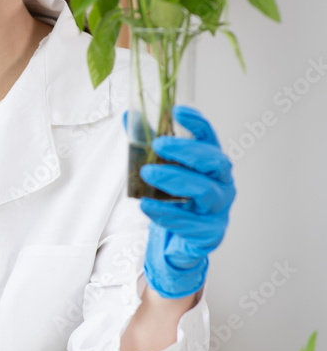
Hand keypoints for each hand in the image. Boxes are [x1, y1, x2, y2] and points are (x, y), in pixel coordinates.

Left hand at [139, 106, 235, 298]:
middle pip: (213, 161)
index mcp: (210, 163)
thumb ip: (146, 145)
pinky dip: (167, 213)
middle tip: (158, 144)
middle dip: (186, 150)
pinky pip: (191, 222)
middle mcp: (221, 182)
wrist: (182, 240)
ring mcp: (219, 208)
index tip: (178, 110)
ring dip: (175, 179)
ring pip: (205, 190)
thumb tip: (129, 118)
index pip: (209, 137)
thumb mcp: (161, 170)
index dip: (197, 123)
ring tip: (147, 172)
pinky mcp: (210, 232)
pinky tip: (146, 205)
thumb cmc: (176, 199)